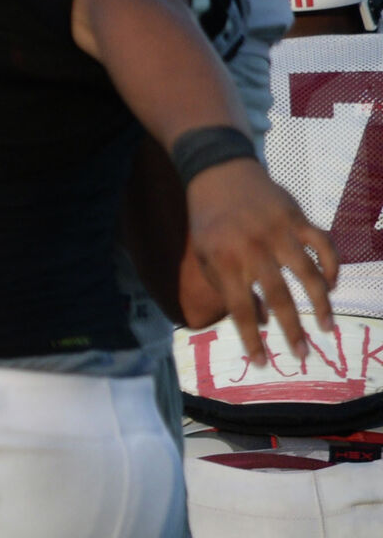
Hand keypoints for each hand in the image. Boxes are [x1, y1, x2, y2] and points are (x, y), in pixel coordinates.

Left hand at [186, 156, 337, 362]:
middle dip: (291, 331)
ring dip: (320, 304)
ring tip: (325, 326)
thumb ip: (228, 290)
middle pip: (278, 298)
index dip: (252, 340)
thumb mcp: (206, 258)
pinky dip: (332, 267)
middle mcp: (252, 249)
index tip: (263, 363)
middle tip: (302, 355)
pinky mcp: (297, 218)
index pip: (241, 310)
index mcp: (224, 262)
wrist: (219, 174)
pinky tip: (331, 286)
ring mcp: (278, 232)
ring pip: (309, 275)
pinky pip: (323, 246)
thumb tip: (260, 323)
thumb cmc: (210, 224)